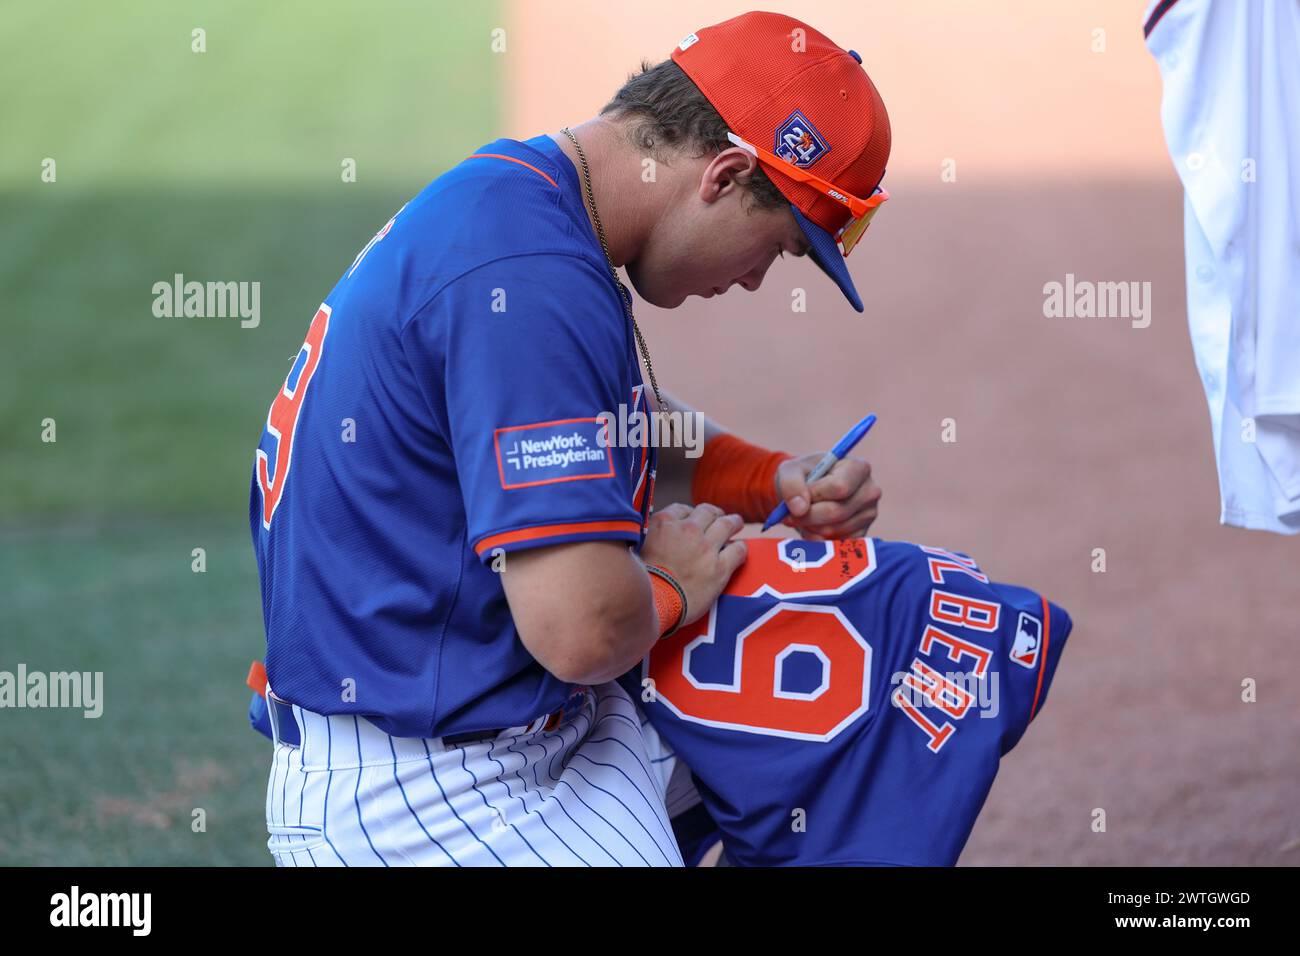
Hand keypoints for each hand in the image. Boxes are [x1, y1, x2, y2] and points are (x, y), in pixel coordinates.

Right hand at [640, 503, 746, 627]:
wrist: (654, 605)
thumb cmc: (640, 581)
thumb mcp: (635, 548)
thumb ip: (646, 536)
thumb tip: (645, 534)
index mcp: (664, 523)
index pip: (682, 509)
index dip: (689, 515)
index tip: (692, 521)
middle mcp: (687, 530)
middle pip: (707, 511)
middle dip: (714, 514)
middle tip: (718, 517)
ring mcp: (706, 548)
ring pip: (727, 525)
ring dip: (733, 523)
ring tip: (736, 524)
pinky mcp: (720, 568)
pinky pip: (738, 550)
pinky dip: (740, 548)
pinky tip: (739, 550)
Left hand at [774, 454, 880, 538]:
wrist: (808, 492)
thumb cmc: (802, 477)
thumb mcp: (790, 471)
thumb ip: (791, 484)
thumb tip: (799, 509)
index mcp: (858, 468)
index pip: (839, 487)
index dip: (813, 496)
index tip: (797, 497)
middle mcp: (870, 491)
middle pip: (836, 512)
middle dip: (807, 516)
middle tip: (789, 515)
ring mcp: (868, 515)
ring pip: (833, 530)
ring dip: (809, 528)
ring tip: (802, 517)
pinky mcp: (861, 534)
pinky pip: (835, 544)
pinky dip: (816, 539)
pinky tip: (812, 527)